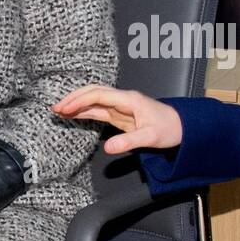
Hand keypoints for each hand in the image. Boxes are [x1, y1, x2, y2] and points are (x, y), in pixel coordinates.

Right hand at [52, 85, 182, 154]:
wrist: (183, 128)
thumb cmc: (169, 129)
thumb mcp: (150, 138)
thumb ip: (128, 141)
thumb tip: (107, 148)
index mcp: (129, 100)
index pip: (99, 95)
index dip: (80, 100)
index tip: (65, 108)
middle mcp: (123, 100)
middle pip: (93, 93)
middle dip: (73, 99)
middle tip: (56, 108)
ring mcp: (121, 106)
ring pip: (94, 100)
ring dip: (77, 104)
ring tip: (59, 111)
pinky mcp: (120, 115)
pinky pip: (99, 109)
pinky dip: (85, 111)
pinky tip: (74, 115)